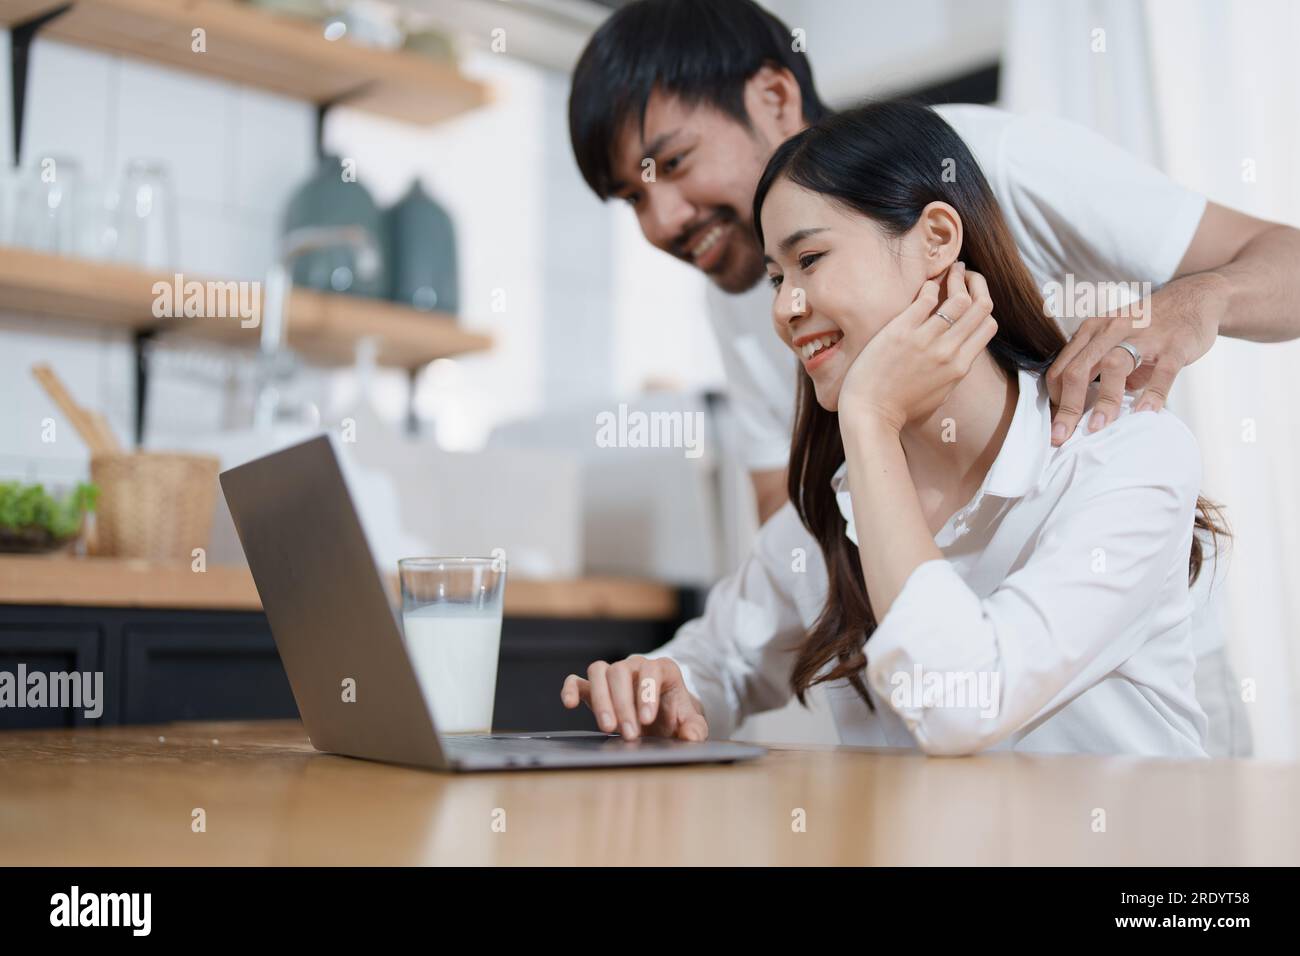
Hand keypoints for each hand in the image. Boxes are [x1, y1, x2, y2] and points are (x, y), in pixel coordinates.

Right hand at [560, 655, 708, 740]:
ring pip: (599, 671)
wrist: (663, 722)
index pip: (652, 669)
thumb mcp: (691, 723)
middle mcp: (636, 666)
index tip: (647, 719)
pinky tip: (569, 704)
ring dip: (601, 699)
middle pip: (621, 671)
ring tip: (608, 728)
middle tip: (630, 735)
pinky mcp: (594, 688)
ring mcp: (613, 675)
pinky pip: (578, 680)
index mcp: (662, 670)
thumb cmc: (676, 718)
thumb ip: (695, 728)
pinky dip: (570, 689)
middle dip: (624, 705)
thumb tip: (691, 736)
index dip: (647, 692)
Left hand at [838, 262, 997, 431]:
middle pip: (980, 307)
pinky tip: (926, 284)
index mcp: (960, 367)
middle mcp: (948, 352)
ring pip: (958, 299)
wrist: (871, 414)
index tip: (974, 295)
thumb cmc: (901, 408)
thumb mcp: (939, 393)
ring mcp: (926, 341)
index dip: (984, 306)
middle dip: (977, 284)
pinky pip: (926, 298)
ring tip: (950, 271)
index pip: (988, 325)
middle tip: (965, 274)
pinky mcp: (902, 331)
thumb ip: (953, 371)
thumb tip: (961, 353)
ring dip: (957, 278)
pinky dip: (930, 286)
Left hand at [1044, 272, 1224, 444]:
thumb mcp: (1111, 343)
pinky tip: (1144, 414)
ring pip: (1114, 366)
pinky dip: (1152, 394)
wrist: (1193, 298)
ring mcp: (1144, 335)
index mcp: (1090, 332)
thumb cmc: (1146, 329)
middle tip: (1062, 437)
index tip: (1054, 427)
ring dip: (1103, 400)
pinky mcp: (1175, 344)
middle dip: (1067, 407)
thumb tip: (1078, 412)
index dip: (1053, 401)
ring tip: (1097, 428)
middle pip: (1078, 370)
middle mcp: (1110, 330)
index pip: (1061, 369)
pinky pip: (1162, 372)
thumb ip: (1095, 371)